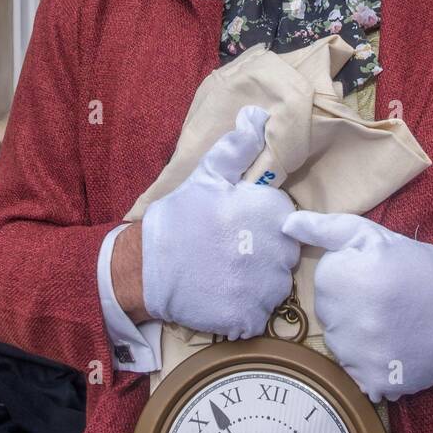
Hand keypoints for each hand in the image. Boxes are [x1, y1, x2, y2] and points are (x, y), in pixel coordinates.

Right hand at [141, 105, 299, 340]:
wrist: (145, 268)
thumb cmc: (178, 219)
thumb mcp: (206, 177)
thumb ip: (237, 148)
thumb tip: (259, 115)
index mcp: (269, 212)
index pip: (287, 219)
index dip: (263, 223)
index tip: (238, 227)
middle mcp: (273, 250)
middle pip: (286, 254)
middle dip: (265, 253)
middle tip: (231, 252)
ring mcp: (262, 287)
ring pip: (277, 285)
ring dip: (258, 283)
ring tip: (226, 275)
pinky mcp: (248, 317)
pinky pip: (260, 314)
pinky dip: (245, 309)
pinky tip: (223, 296)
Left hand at [280, 211, 432, 401]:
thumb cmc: (418, 269)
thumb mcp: (373, 236)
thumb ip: (326, 228)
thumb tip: (286, 225)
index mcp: (343, 279)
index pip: (323, 282)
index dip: (348, 276)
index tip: (374, 277)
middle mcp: (347, 320)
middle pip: (328, 314)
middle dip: (349, 305)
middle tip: (383, 300)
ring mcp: (359, 355)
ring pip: (338, 344)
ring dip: (357, 335)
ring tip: (389, 323)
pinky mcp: (373, 381)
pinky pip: (355, 372)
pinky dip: (369, 363)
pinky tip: (391, 347)